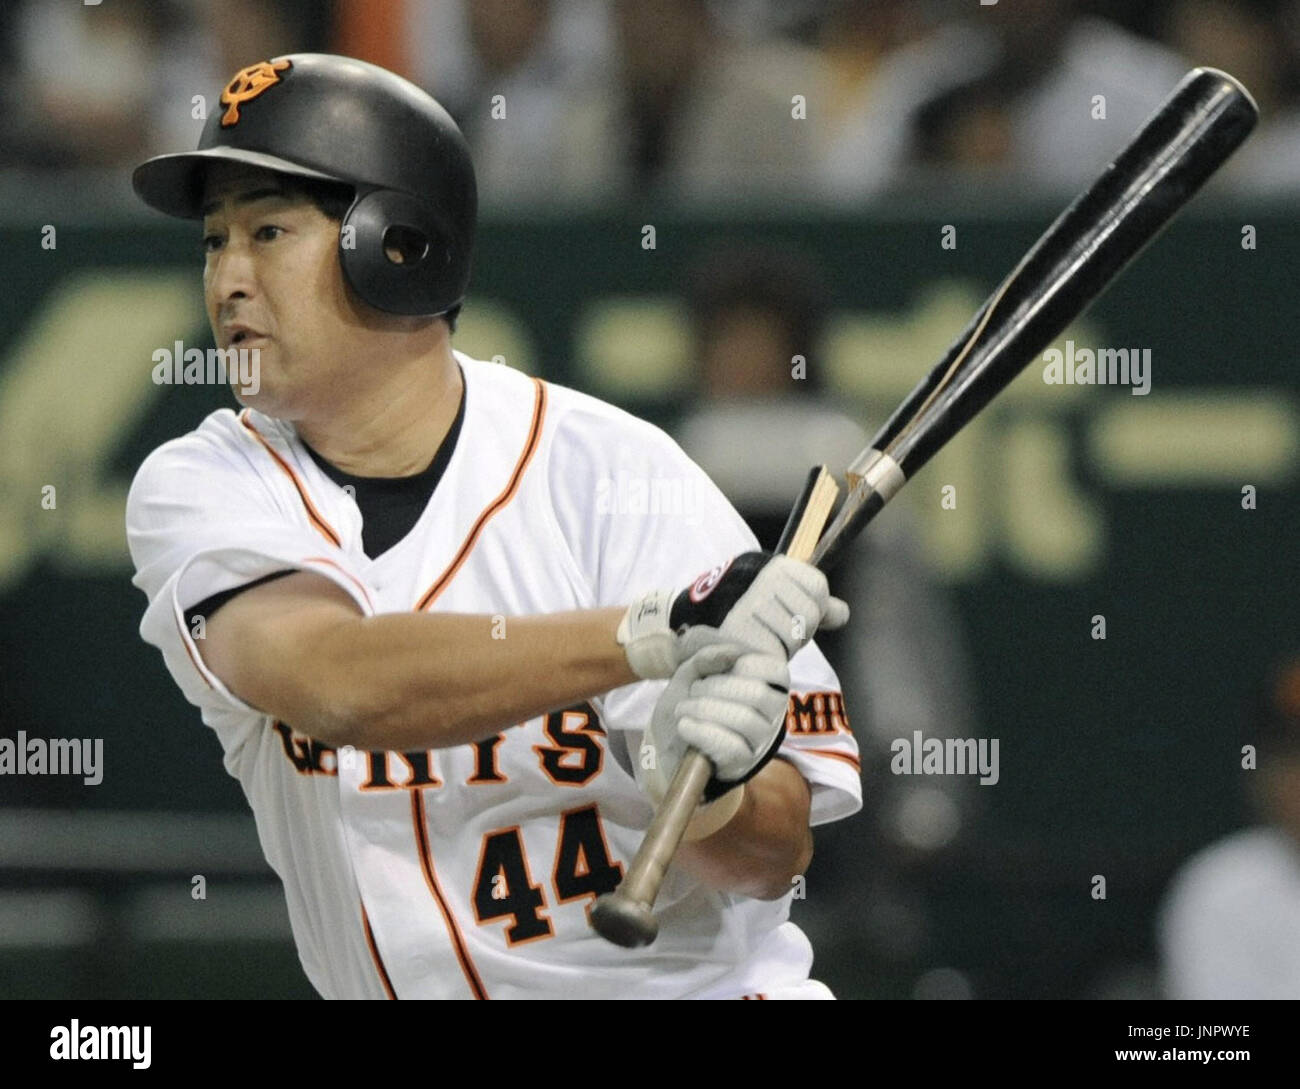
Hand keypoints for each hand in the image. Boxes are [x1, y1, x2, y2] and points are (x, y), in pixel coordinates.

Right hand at [618, 551, 848, 679]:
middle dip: (795, 632)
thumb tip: (842, 614)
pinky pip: (775, 655)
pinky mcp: (742, 635)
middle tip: (768, 633)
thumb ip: (810, 603)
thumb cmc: (730, 610)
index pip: (818, 589)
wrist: (679, 624)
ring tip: (755, 640)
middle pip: (808, 616)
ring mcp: (752, 606)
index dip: (810, 610)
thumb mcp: (770, 596)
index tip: (786, 615)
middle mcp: (763, 579)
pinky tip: (747, 653)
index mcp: (772, 564)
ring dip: (779, 648)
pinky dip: (764, 660)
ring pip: (794, 638)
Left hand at [637, 644, 789, 839]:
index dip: (745, 663)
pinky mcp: (742, 764)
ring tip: (683, 709)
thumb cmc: (687, 704)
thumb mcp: (691, 674)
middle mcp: (772, 715)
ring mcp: (759, 742)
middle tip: (693, 691)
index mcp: (766, 687)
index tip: (715, 668)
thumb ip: (708, 658)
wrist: (667, 746)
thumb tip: (731, 653)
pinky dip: (701, 731)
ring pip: (745, 720)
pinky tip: (685, 726)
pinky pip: (731, 746)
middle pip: (757, 693)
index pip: (776, 670)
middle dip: (716, 687)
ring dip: (704, 709)